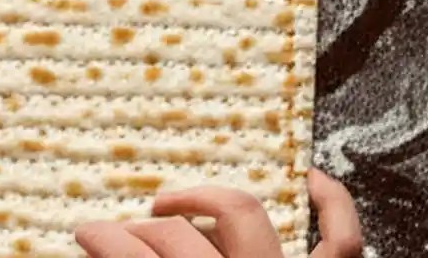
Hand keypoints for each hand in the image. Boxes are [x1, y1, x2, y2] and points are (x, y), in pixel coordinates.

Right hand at [76, 168, 362, 257]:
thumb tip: (111, 248)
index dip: (105, 241)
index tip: (85, 231)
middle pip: (183, 238)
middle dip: (145, 228)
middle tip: (125, 230)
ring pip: (247, 218)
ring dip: (206, 200)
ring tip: (176, 203)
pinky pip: (343, 240)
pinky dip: (331, 204)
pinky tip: (309, 179)